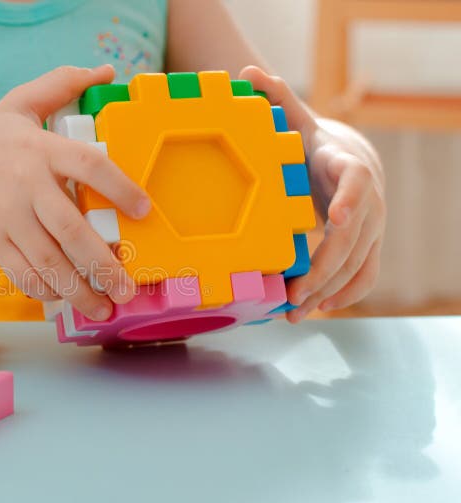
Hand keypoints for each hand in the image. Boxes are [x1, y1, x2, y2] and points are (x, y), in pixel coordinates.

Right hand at [0, 65, 150, 320]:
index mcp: (40, 149)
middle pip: (71, 229)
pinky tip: (62, 298)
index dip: (120, 187)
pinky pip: (22, 273)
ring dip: (79, 290)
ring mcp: (6, 217)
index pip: (88, 166)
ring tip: (103, 308)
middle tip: (128, 288)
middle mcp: (26, 184)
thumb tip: (105, 71)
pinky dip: (45, 290)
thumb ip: (61, 84)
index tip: (144, 211)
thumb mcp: (19, 105)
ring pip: (48, 261)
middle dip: (104, 263)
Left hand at [240, 66, 385, 321]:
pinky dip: (344, 296)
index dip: (349, 199)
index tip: (334, 220)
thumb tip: (246, 71)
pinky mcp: (370, 247)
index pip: (357, 182)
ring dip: (328, 291)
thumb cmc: (313, 144)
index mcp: (348, 166)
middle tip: (292, 293)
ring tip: (293, 312)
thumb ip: (275, 100)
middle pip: (354, 238)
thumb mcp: (296, 120)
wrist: (346, 160)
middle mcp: (369, 200)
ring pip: (359, 265)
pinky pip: (366, 276)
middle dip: (324, 268)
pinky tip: (315, 310)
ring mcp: (373, 227)